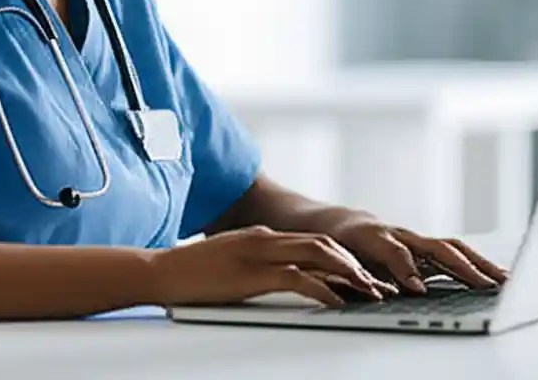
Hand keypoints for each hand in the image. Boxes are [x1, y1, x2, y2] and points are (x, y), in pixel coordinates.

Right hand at [149, 225, 397, 307]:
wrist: (161, 272)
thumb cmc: (190, 273)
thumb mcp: (229, 261)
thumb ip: (254, 263)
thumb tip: (279, 277)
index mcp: (261, 235)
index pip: (311, 240)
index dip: (342, 256)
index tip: (362, 274)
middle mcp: (265, 238)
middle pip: (323, 244)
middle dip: (355, 263)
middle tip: (377, 283)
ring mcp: (260, 254)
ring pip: (319, 255)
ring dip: (349, 274)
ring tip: (369, 291)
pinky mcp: (254, 274)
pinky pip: (300, 279)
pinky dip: (325, 289)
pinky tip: (338, 301)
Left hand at [322, 211, 509, 293]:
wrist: (345, 224)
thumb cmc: (343, 243)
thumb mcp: (344, 258)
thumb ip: (361, 273)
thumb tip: (380, 289)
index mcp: (377, 239)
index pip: (397, 253)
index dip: (406, 270)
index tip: (418, 290)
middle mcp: (403, 237)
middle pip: (438, 247)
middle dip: (464, 266)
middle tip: (487, 285)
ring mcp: (418, 241)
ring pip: (454, 249)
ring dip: (480, 265)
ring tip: (506, 281)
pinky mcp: (426, 249)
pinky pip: (455, 254)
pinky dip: (476, 265)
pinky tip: (496, 279)